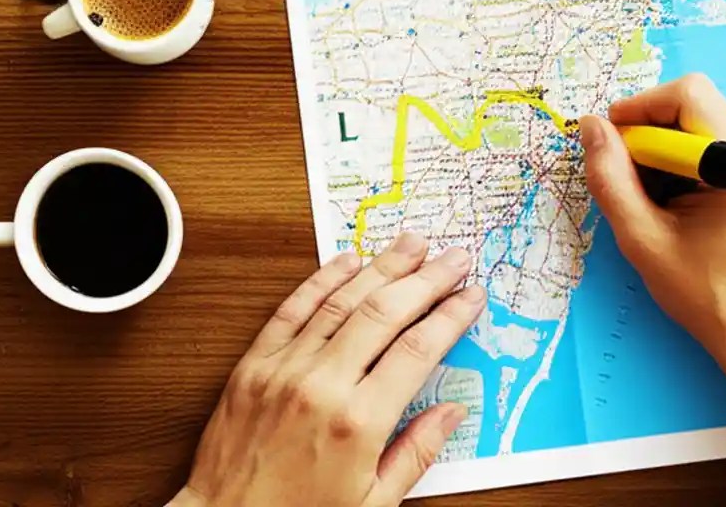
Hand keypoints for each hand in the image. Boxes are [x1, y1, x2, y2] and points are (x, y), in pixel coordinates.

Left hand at [170, 233, 485, 506]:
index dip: (452, 315)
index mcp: (358, 422)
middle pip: (386, 312)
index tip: (472, 295)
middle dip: (427, 279)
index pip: (420, 348)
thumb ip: (417, 453)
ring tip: (412, 244)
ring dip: (382, 267)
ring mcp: (284, 370)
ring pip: (342, 302)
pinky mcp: (253, 366)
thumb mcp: (373, 504)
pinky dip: (321, 280)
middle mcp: (321, 386)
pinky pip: (291, 310)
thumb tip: (453, 411)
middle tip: (454, 257)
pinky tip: (347, 260)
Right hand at [580, 74, 725, 363]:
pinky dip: (685, 162)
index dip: (637, 110)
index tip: (608, 145)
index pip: (684, 95)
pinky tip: (676, 203)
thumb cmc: (709, 296)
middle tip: (627, 178)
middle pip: (693, 104)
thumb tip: (591, 127)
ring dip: (665, 150)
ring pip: (701, 123)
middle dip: (649, 133)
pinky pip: (716, 144)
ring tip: (653, 200)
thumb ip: (611, 178)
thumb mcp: (643, 238)